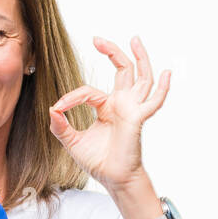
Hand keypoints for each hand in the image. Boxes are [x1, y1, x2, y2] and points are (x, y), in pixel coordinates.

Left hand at [48, 35, 170, 192]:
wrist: (112, 179)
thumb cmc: (98, 161)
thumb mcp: (72, 141)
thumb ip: (60, 126)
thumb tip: (51, 109)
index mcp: (107, 108)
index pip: (89, 91)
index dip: (72, 97)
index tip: (58, 107)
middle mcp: (122, 104)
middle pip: (124, 70)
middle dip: (113, 52)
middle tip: (98, 39)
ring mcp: (132, 109)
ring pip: (142, 77)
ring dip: (140, 58)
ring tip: (135, 40)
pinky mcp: (138, 118)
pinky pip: (153, 101)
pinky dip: (162, 88)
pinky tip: (166, 73)